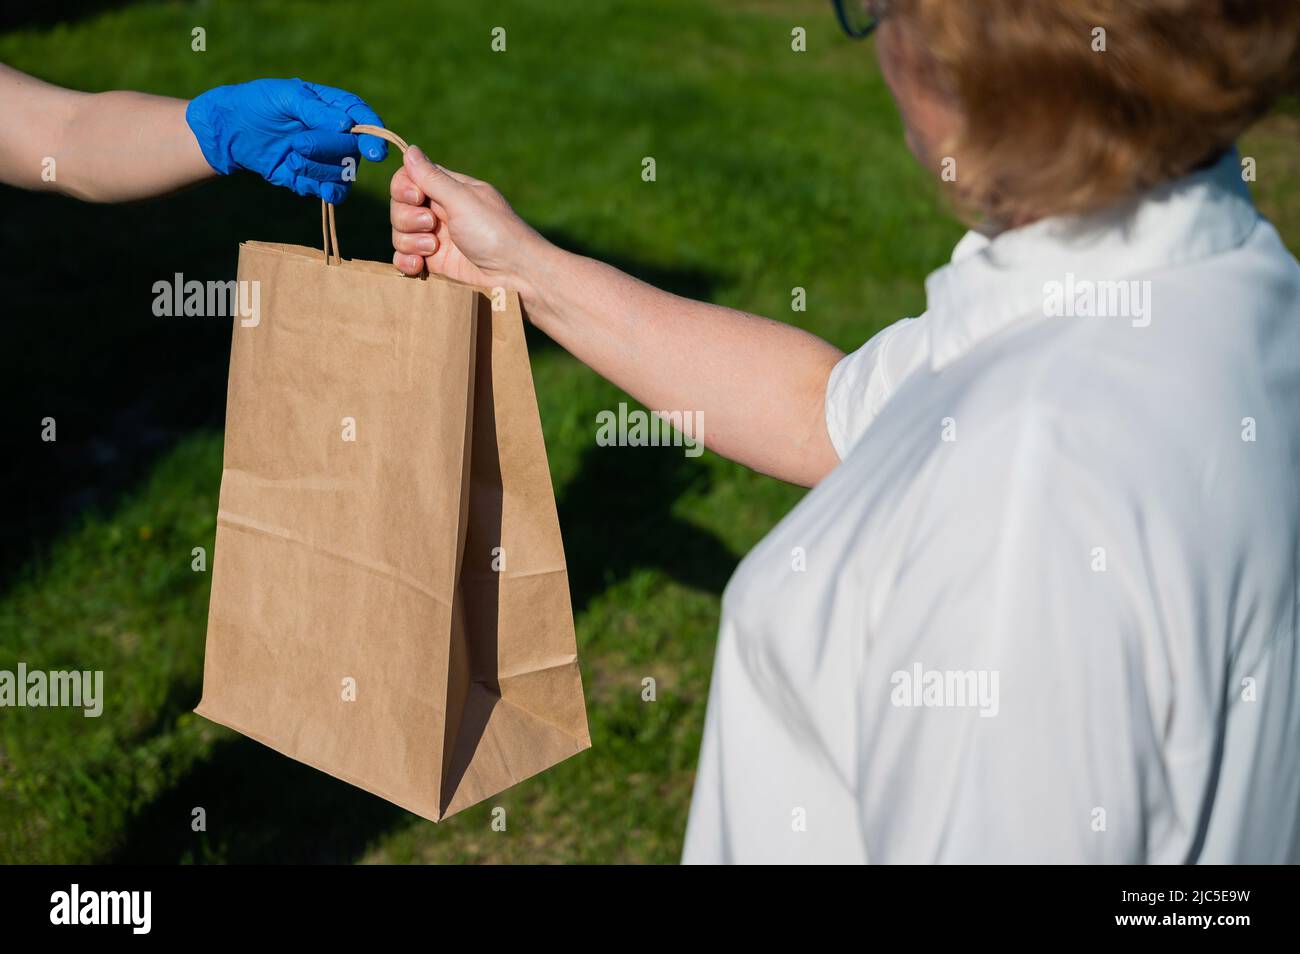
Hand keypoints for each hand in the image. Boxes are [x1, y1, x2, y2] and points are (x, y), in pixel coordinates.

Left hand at [185, 78, 386, 202]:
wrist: (231, 132)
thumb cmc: (258, 105)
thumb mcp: (284, 97)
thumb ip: (315, 110)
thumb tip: (345, 124)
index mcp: (333, 108)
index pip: (364, 119)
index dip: (373, 135)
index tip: (375, 152)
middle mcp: (337, 135)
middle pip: (354, 150)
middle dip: (328, 149)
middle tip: (297, 143)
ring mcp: (328, 159)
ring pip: (344, 174)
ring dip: (317, 169)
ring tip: (291, 158)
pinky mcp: (315, 180)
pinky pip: (331, 192)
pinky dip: (318, 188)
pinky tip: (299, 177)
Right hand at [390, 145, 543, 289]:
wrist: (514, 275)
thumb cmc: (494, 232)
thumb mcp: (463, 200)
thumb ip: (433, 178)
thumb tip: (410, 149)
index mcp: (449, 190)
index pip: (409, 178)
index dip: (404, 187)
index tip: (416, 197)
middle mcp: (440, 211)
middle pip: (399, 207)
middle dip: (407, 218)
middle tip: (432, 226)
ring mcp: (436, 238)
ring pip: (400, 233)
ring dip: (410, 241)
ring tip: (434, 249)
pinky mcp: (435, 263)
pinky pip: (405, 258)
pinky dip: (406, 261)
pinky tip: (419, 266)